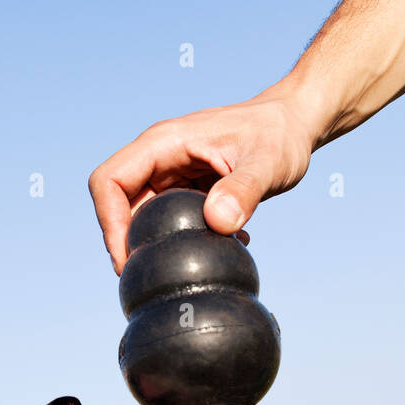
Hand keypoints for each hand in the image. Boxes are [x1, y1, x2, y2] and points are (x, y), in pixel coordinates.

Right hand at [89, 87, 314, 273]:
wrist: (295, 124)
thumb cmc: (281, 134)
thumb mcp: (268, 163)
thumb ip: (244, 190)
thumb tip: (218, 221)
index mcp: (164, 143)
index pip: (109, 182)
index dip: (109, 225)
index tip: (127, 261)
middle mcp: (160, 157)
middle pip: (118, 205)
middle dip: (126, 244)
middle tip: (149, 280)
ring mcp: (171, 174)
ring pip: (140, 216)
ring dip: (153, 246)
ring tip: (181, 271)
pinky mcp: (186, 189)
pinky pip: (166, 219)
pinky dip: (179, 241)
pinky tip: (212, 254)